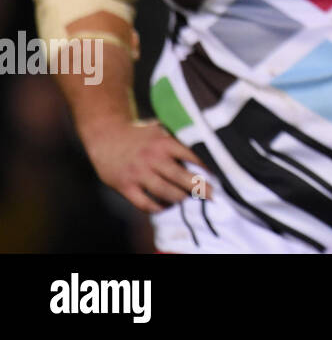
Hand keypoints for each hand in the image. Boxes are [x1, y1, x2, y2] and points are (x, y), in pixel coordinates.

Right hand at [82, 119, 206, 213]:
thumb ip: (178, 141)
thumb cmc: (141, 134)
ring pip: (165, 192)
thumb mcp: (160, 130)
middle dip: (199, 188)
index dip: (205, 169)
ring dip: (180, 199)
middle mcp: (152, 157)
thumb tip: (203, 154)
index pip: (191, 157)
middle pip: (181, 176)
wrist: (107, 135)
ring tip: (190, 202)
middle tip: (212, 196)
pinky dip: (157, 208)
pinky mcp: (125, 186)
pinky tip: (166, 208)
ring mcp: (138, 173)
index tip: (216, 177)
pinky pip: (144, 203)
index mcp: (164, 142)